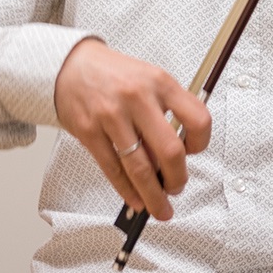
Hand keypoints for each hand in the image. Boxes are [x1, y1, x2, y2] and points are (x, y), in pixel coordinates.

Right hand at [53, 38, 211, 221]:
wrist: (72, 66)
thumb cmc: (116, 75)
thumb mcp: (151, 79)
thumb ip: (169, 109)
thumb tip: (181, 151)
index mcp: (161, 83)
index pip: (197, 119)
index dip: (201, 142)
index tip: (195, 153)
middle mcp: (138, 99)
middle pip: (170, 151)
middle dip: (177, 179)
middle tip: (177, 188)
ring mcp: (112, 116)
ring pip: (139, 168)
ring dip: (153, 195)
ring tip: (159, 206)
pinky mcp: (89, 132)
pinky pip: (112, 169)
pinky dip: (126, 190)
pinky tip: (135, 199)